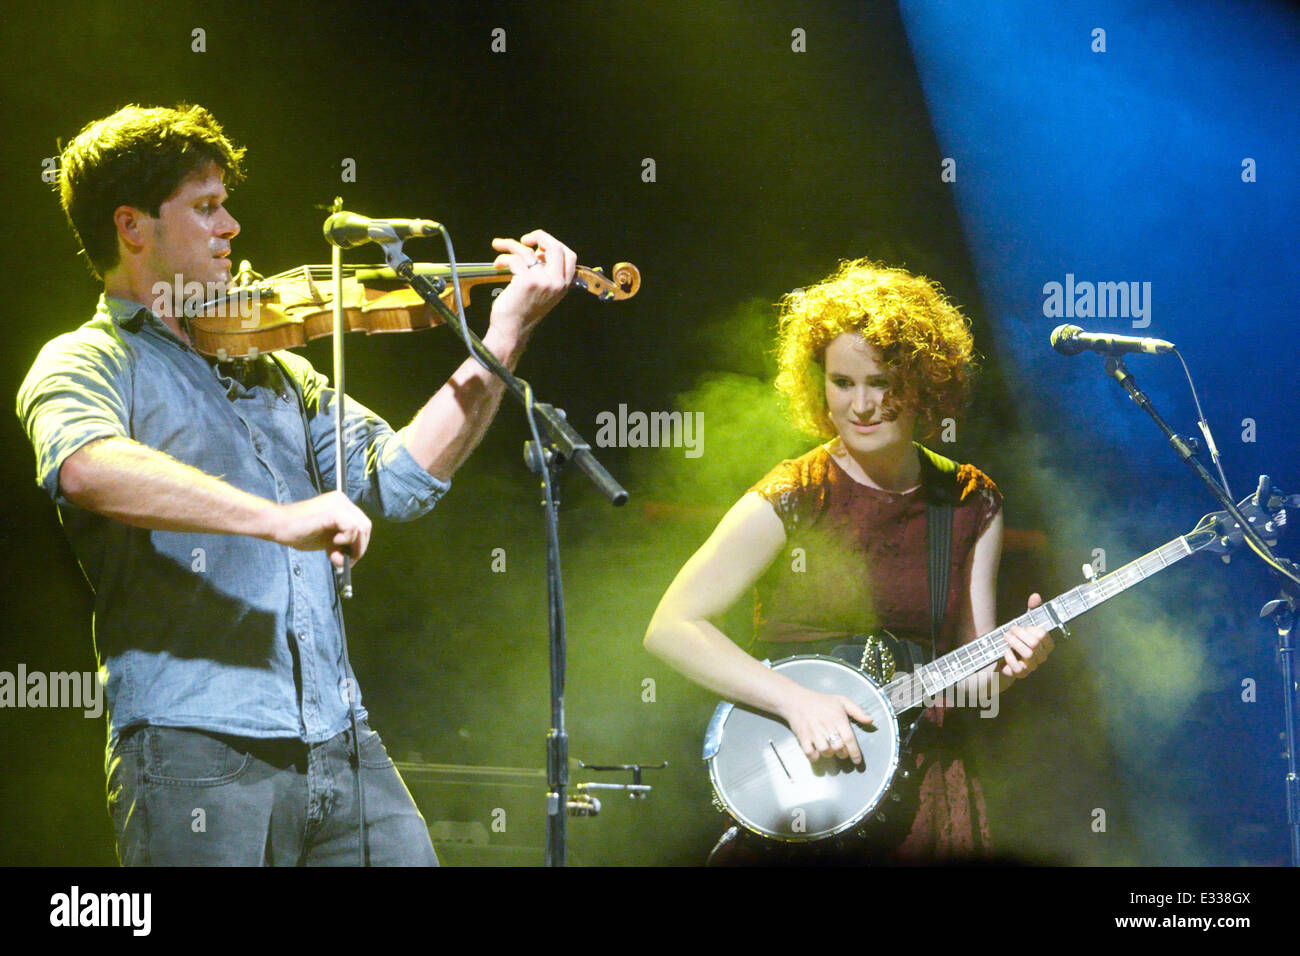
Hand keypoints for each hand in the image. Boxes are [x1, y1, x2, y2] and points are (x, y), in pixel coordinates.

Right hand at [269, 491, 372, 567]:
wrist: (277, 525)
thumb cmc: (298, 532)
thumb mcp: (325, 539)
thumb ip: (340, 544)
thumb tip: (352, 557)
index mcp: (340, 504)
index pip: (361, 524)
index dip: (359, 544)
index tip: (349, 558)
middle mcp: (342, 500)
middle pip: (365, 526)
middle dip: (358, 548)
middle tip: (345, 561)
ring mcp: (338, 504)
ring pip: (362, 528)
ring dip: (352, 548)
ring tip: (334, 556)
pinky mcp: (333, 511)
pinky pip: (353, 528)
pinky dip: (347, 540)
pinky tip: (334, 544)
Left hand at [487, 229, 576, 346]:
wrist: (512, 331)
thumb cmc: (523, 310)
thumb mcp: (543, 291)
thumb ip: (546, 273)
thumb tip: (537, 251)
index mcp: (564, 285)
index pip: (569, 255)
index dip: (553, 244)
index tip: (538, 246)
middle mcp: (557, 282)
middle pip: (555, 247)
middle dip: (538, 236)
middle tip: (524, 240)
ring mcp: (543, 282)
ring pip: (528, 251)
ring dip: (511, 245)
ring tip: (499, 246)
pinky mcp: (527, 282)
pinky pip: (514, 259)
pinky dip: (503, 258)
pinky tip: (497, 265)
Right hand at [775, 682, 872, 764]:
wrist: (796, 700)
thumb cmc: (821, 701)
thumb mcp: (841, 701)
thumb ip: (857, 711)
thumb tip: (870, 721)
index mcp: (838, 718)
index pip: (849, 739)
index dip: (855, 752)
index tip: (857, 761)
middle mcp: (826, 725)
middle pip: (838, 748)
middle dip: (842, 753)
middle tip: (841, 750)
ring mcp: (813, 732)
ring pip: (825, 751)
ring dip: (829, 754)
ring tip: (829, 748)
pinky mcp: (803, 737)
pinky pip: (810, 753)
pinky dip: (814, 756)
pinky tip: (817, 752)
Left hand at [1000, 593, 1054, 679]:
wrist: (1003, 659)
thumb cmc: (1017, 640)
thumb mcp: (1024, 624)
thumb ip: (1031, 611)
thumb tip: (1036, 595)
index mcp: (1046, 644)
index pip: (1044, 635)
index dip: (1031, 629)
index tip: (1023, 626)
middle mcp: (1042, 656)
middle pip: (1035, 643)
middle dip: (1020, 634)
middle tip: (1010, 630)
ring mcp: (1033, 666)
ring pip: (1028, 653)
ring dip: (1014, 642)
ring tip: (1005, 637)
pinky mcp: (1022, 674)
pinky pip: (1018, 666)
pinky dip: (1009, 656)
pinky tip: (1005, 651)